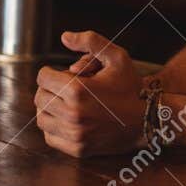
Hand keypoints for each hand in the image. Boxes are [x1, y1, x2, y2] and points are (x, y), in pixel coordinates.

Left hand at [34, 30, 142, 157]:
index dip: (52, 72)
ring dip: (49, 108)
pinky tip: (69, 119)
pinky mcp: (77, 149)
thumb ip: (91, 41)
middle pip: (40, 97)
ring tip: (65, 103)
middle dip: (50, 89)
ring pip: (42, 118)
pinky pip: (50, 137)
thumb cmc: (130, 87)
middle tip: (65, 88)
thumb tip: (64, 37)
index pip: (43, 77)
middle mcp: (72, 114)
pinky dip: (54, 127)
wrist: (145, 121)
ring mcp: (74, 134)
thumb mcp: (117, 57)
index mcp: (77, 90)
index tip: (65, 74)